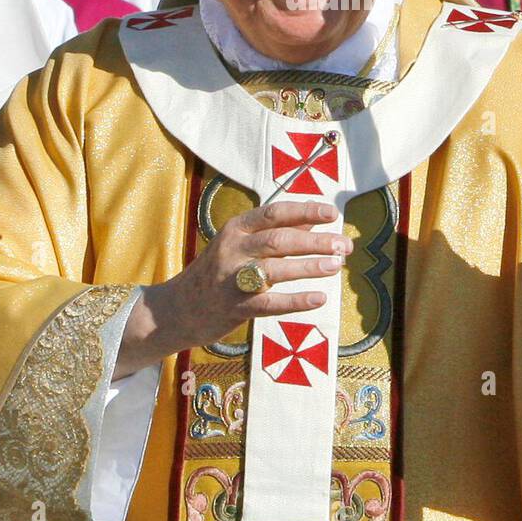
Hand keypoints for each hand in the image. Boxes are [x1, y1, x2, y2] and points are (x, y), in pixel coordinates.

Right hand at [114, 200, 349, 378]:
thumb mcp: (238, 244)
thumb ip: (273, 231)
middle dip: (315, 241)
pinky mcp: (234, 307)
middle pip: (279, 240)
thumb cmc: (217, 272)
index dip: (305, 211)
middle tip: (344, 245)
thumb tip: (312, 221)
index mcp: (236, 229)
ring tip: (336, 266)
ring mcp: (231, 279)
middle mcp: (232, 249)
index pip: (274, 213)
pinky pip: (270, 303)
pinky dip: (296, 301)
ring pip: (276, 269)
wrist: (177, 309)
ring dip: (309, 267)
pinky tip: (319, 299)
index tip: (332, 214)